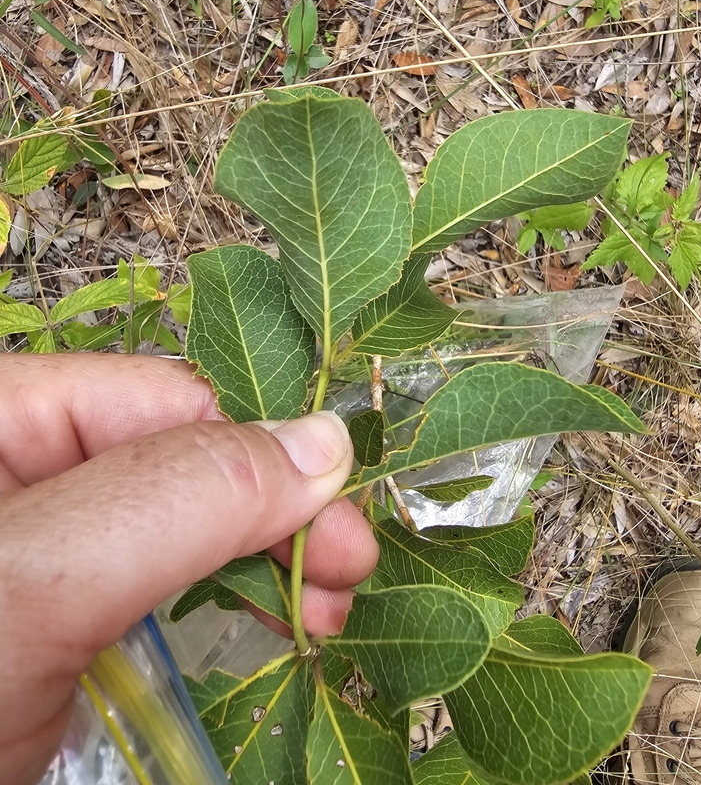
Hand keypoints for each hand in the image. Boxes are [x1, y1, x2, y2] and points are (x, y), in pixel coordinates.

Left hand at [0, 354, 377, 784]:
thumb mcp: (27, 584)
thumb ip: (172, 499)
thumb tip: (324, 442)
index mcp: (2, 414)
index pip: (166, 403)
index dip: (263, 462)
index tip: (337, 544)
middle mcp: (27, 467)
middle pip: (185, 460)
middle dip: (271, 517)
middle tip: (344, 585)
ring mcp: (43, 545)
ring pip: (181, 524)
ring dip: (260, 560)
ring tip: (315, 613)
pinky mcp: (55, 614)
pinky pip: (157, 584)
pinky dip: (216, 602)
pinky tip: (256, 621)